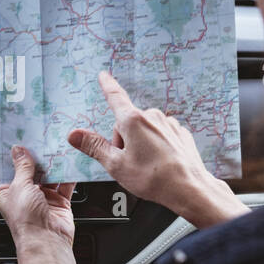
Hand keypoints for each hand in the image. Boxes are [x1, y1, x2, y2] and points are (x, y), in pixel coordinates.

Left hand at [0, 145, 75, 248]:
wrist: (47, 240)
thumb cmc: (26, 219)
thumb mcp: (20, 186)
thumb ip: (22, 167)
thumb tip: (19, 151)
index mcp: (7, 193)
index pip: (10, 170)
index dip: (15, 157)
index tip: (20, 140)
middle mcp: (25, 196)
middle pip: (32, 171)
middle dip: (38, 158)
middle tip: (43, 139)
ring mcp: (43, 199)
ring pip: (50, 177)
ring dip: (54, 165)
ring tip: (58, 147)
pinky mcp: (60, 202)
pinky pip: (65, 185)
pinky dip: (69, 175)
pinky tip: (71, 162)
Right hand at [68, 72, 248, 227]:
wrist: (189, 188)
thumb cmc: (153, 178)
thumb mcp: (115, 165)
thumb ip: (93, 146)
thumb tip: (74, 135)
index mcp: (133, 121)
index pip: (115, 97)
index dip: (107, 85)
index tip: (103, 75)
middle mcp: (152, 117)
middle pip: (127, 123)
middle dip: (123, 140)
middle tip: (129, 162)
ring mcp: (169, 124)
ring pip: (145, 129)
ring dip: (141, 143)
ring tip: (147, 166)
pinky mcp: (180, 133)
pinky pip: (161, 135)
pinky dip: (157, 146)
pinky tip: (160, 163)